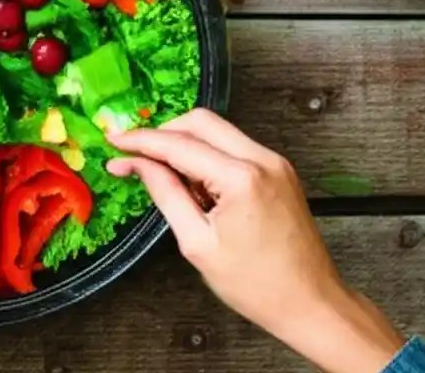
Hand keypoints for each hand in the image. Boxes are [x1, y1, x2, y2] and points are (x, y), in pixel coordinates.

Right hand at [107, 110, 403, 372]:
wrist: (311, 303)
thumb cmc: (255, 284)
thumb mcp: (197, 242)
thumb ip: (165, 193)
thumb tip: (136, 164)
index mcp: (241, 178)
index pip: (179, 144)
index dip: (140, 141)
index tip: (113, 143)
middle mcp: (262, 160)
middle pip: (200, 122)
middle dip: (163, 133)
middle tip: (135, 156)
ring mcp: (275, 163)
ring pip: (217, 131)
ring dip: (185, 144)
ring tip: (167, 179)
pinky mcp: (279, 172)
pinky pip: (233, 148)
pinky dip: (207, 156)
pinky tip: (196, 185)